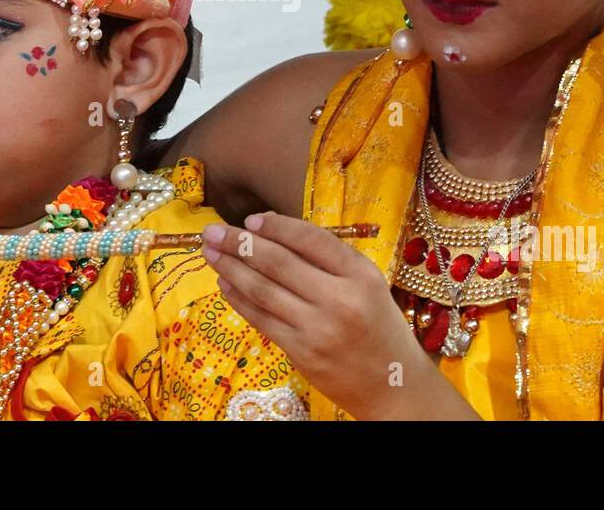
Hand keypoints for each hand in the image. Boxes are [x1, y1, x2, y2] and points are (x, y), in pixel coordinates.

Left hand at [201, 212, 477, 419]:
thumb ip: (330, 259)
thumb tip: (273, 231)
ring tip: (211, 254)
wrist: (392, 385)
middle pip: (278, 262)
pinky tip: (225, 284)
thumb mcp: (368, 284)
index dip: (276, 226)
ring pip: (263, 290)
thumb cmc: (379, 328)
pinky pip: (262, 319)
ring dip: (231, 268)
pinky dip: (239, 299)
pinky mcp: (301, 352)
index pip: (310, 239)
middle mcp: (339, 299)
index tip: (250, 219)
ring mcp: (318, 328)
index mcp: (360, 275)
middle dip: (239, 243)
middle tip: (212, 231)